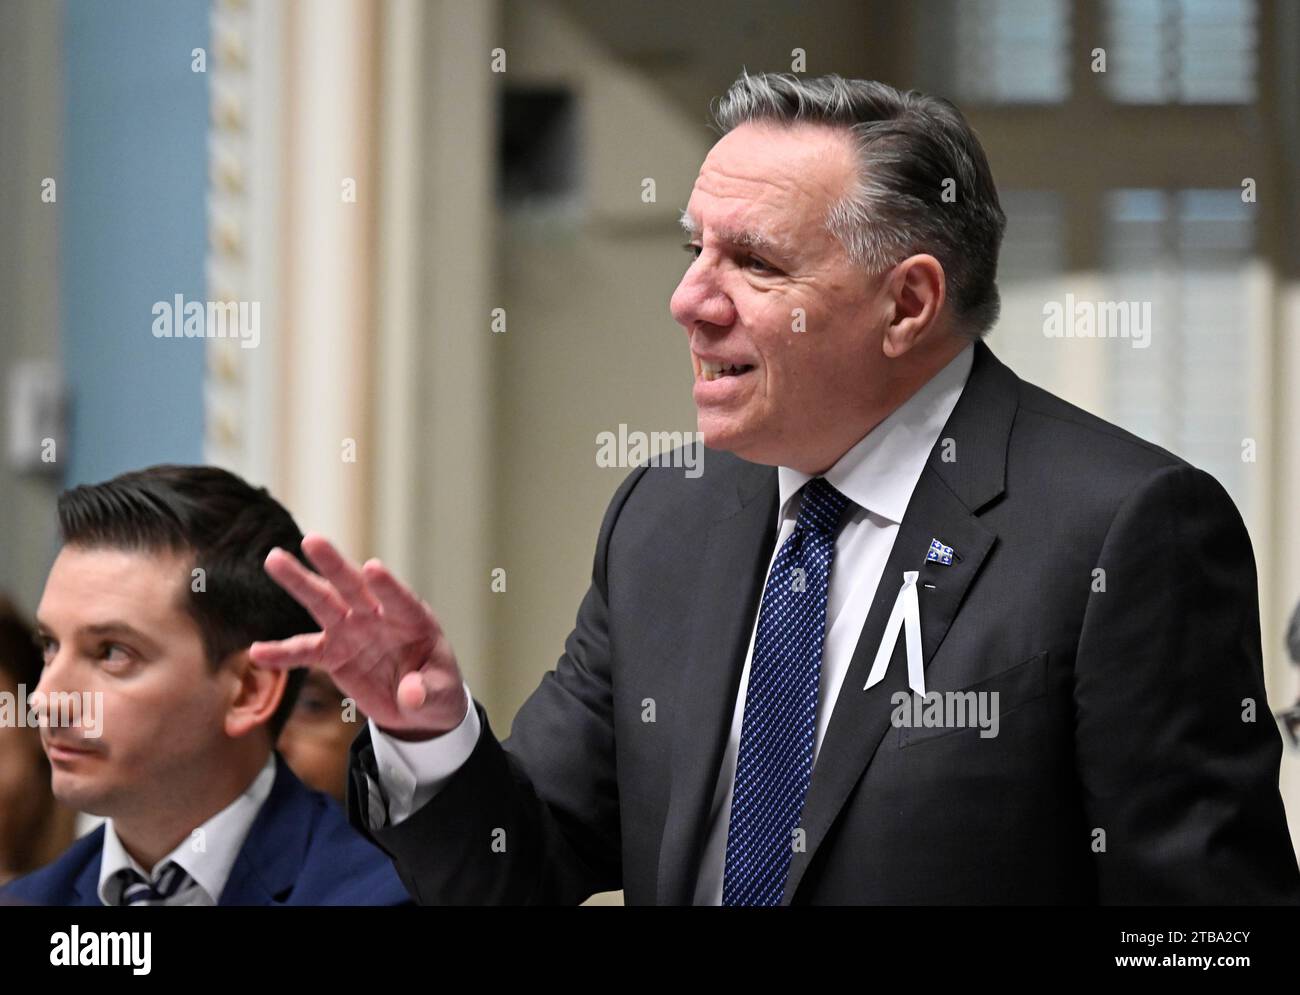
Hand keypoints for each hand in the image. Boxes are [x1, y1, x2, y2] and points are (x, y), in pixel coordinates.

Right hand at [249, 534, 465, 739]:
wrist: (417, 706)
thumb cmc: (436, 690)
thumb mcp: (441, 695)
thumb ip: (426, 692)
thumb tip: (410, 695)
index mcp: (412, 619)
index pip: (398, 598)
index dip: (386, 585)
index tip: (372, 568)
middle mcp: (378, 616)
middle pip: (354, 586)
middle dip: (334, 564)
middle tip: (313, 540)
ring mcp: (353, 631)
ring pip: (323, 603)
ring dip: (300, 582)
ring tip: (274, 559)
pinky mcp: (334, 653)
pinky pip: (305, 652)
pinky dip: (282, 653)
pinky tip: (258, 652)